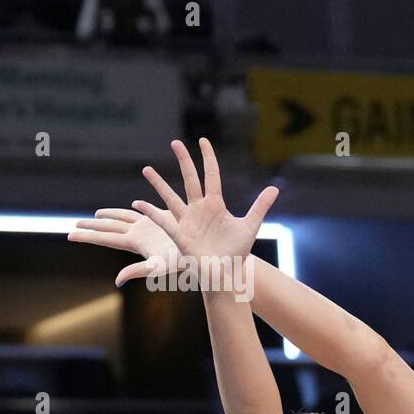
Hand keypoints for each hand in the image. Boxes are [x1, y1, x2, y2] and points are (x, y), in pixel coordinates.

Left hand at [67, 208, 181, 286]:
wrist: (203, 250)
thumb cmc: (183, 260)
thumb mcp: (159, 266)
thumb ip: (138, 271)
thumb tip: (117, 281)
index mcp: (134, 242)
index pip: (105, 239)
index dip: (86, 236)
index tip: (69, 234)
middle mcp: (138, 234)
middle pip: (109, 228)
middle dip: (92, 226)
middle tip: (75, 224)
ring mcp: (148, 226)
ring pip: (123, 218)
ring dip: (109, 215)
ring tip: (97, 214)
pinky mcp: (162, 218)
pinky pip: (144, 210)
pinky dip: (136, 207)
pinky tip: (133, 206)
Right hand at [132, 138, 277, 284]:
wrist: (227, 272)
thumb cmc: (236, 251)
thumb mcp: (250, 226)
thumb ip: (260, 206)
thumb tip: (275, 188)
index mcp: (215, 205)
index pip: (211, 175)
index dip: (208, 158)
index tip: (203, 141)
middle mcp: (199, 209)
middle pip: (190, 179)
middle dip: (184, 161)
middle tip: (175, 142)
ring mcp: (188, 221)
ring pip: (171, 197)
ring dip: (159, 184)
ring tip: (146, 169)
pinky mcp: (181, 236)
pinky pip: (163, 222)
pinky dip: (151, 213)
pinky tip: (139, 204)